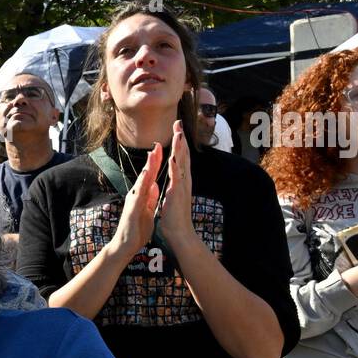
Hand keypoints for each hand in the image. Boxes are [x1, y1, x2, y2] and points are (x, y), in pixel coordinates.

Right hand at [110, 142, 162, 254]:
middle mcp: (136, 195)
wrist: (126, 245)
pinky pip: (138, 195)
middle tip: (157, 145)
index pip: (150, 177)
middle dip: (152, 161)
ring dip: (147, 168)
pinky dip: (142, 184)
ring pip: (141, 182)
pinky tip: (146, 175)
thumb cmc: (136, 230)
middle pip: (145, 175)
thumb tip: (155, 185)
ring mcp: (133, 201)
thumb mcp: (147, 210)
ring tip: (152, 155)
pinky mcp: (132, 209)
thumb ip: (150, 197)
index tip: (161, 150)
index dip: (156, 163)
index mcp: (142, 196)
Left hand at [157, 121, 195, 245]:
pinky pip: (176, 179)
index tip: (177, 130)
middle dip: (181, 139)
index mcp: (180, 181)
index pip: (180, 158)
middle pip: (183, 156)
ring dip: (180, 148)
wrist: (179, 234)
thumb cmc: (174, 217)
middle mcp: (184, 181)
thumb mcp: (173, 196)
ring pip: (181, 163)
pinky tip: (173, 157)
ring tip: (178, 133)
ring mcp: (181, 187)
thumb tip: (173, 178)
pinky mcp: (177, 195)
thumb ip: (174, 186)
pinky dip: (175, 167)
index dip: (179, 144)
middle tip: (179, 123)